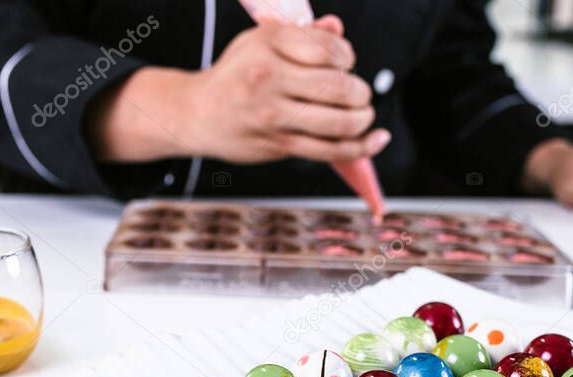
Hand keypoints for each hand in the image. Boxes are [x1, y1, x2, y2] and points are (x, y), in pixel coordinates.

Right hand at [88, 16, 389, 163]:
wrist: (196, 114)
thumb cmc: (234, 75)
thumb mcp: (260, 42)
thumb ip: (303, 37)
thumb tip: (337, 30)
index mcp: (269, 44)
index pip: (329, 49)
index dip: (348, 57)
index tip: (345, 63)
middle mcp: (270, 78)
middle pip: (338, 86)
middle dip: (360, 91)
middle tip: (359, 94)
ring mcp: (273, 115)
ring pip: (338, 122)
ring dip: (362, 119)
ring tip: (363, 115)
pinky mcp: (278, 144)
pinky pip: (329, 150)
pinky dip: (361, 147)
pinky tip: (376, 139)